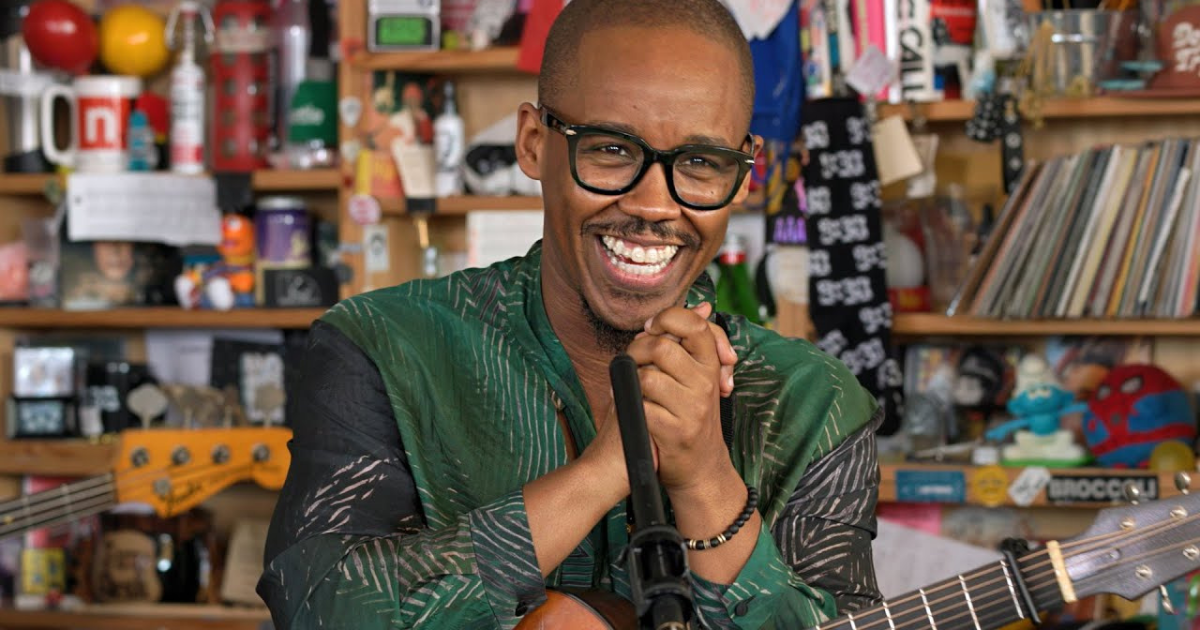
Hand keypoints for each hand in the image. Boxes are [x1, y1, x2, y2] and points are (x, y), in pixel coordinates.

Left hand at [625, 302, 737, 494]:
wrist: (700, 468)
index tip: (652, 328)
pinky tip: (635, 412)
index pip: (695, 325)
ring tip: (634, 390)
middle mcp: (705, 385)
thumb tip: (704, 306)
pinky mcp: (676, 433)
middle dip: (637, 351)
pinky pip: (640, 408)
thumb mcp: (700, 378)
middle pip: (662, 348)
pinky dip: (631, 408)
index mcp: (711, 366)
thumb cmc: (693, 416)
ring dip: (632, 382)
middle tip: (633, 361)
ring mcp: (692, 410)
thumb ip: (695, 342)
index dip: (668, 319)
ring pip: (647, 377)